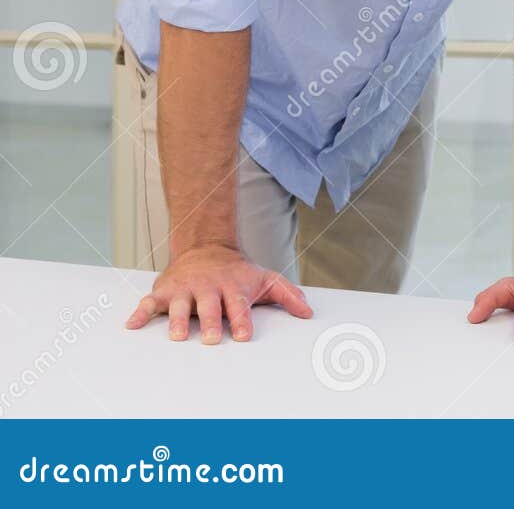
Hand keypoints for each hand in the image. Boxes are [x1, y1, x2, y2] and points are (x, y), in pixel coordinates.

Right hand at [124, 243, 311, 343]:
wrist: (207, 247)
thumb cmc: (237, 271)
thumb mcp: (265, 279)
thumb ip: (288, 295)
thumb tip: (309, 312)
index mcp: (232, 287)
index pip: (238, 305)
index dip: (242, 320)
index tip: (244, 335)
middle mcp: (208, 288)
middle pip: (210, 307)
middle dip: (212, 322)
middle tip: (214, 339)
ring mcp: (185, 289)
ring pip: (181, 306)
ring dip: (179, 321)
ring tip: (179, 336)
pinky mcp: (165, 291)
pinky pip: (149, 302)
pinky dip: (140, 312)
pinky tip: (132, 325)